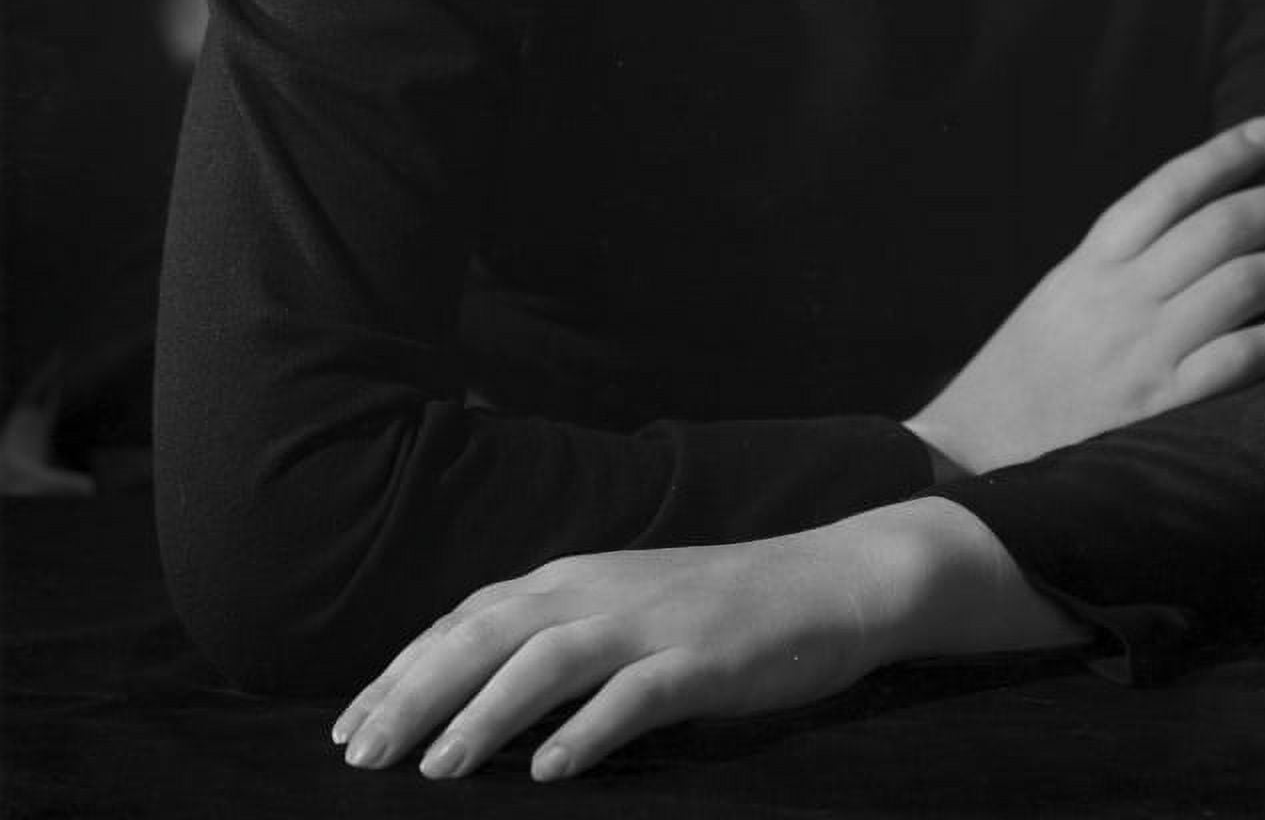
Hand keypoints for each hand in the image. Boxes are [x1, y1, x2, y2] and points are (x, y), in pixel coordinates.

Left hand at [330, 500, 1085, 782]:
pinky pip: (637, 695)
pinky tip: (550, 770)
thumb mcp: (625, 606)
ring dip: (486, 710)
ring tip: (434, 767)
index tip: (348, 724)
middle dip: (417, 691)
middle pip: (490, 634)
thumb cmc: (720, 607)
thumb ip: (558, 635)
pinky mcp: (704, 659)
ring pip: (550, 658)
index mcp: (576, 579)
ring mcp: (654, 622)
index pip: (468, 619)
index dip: (403, 668)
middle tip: (358, 753)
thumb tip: (474, 689)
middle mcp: (601, 589)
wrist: (831, 581)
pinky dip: (588, 730)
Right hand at [906, 115, 1264, 474]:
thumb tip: (1197, 230)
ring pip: (1244, 283)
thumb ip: (1118, 264)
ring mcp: (1143, 349)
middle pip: (1223, 226)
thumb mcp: (1059, 295)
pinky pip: (1242, 358)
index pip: (1168, 187)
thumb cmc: (1022, 373)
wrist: (976, 452)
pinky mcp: (1162, 406)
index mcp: (1090, 261)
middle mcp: (1120, 294)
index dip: (1226, 153)